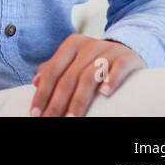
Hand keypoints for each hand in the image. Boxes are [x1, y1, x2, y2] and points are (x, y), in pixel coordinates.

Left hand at [29, 34, 145, 116]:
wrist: (129, 48)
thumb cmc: (95, 59)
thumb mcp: (75, 60)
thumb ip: (55, 69)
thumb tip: (35, 82)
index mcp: (72, 45)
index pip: (52, 71)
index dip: (42, 93)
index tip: (35, 113)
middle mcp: (89, 46)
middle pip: (69, 77)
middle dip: (58, 102)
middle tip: (52, 119)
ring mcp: (109, 51)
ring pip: (90, 76)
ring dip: (80, 99)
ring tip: (72, 117)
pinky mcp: (127, 58)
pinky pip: (118, 69)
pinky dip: (111, 81)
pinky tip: (105, 94)